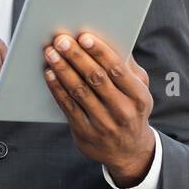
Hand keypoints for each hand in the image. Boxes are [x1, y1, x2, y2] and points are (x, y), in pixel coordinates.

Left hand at [42, 32, 155, 186]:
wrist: (129, 152)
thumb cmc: (131, 109)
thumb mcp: (139, 91)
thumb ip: (128, 67)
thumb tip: (111, 39)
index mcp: (140, 96)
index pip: (118, 70)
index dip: (100, 52)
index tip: (84, 36)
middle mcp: (123, 111)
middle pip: (96, 79)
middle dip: (77, 57)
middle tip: (61, 40)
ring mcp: (104, 124)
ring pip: (80, 92)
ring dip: (63, 70)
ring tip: (51, 53)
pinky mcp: (86, 133)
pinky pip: (68, 107)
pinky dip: (57, 89)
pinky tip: (49, 74)